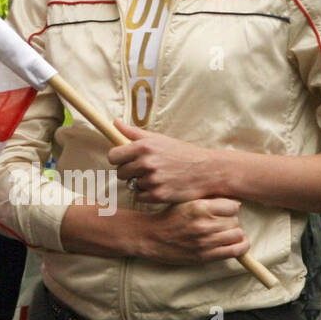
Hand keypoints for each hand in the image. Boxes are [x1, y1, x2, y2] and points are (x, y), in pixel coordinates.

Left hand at [108, 120, 225, 202]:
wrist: (207, 171)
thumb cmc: (182, 153)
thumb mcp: (159, 138)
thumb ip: (134, 133)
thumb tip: (115, 123)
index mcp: (144, 147)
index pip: (113, 156)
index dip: (117, 159)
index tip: (124, 160)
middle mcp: (147, 163)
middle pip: (120, 172)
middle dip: (129, 171)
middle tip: (144, 169)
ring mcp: (153, 180)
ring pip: (131, 185)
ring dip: (140, 183)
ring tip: (157, 176)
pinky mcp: (159, 195)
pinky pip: (140, 196)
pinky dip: (147, 194)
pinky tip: (159, 186)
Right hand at [137, 198, 249, 263]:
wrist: (150, 236)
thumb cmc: (168, 217)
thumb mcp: (185, 201)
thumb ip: (208, 201)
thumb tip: (236, 204)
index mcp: (199, 207)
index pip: (233, 206)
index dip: (230, 208)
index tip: (225, 211)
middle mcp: (204, 223)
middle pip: (235, 221)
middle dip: (230, 221)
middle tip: (221, 223)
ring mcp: (205, 241)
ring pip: (237, 235)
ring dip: (233, 234)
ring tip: (225, 233)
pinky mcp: (206, 255)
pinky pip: (235, 251)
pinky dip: (240, 247)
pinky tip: (235, 243)